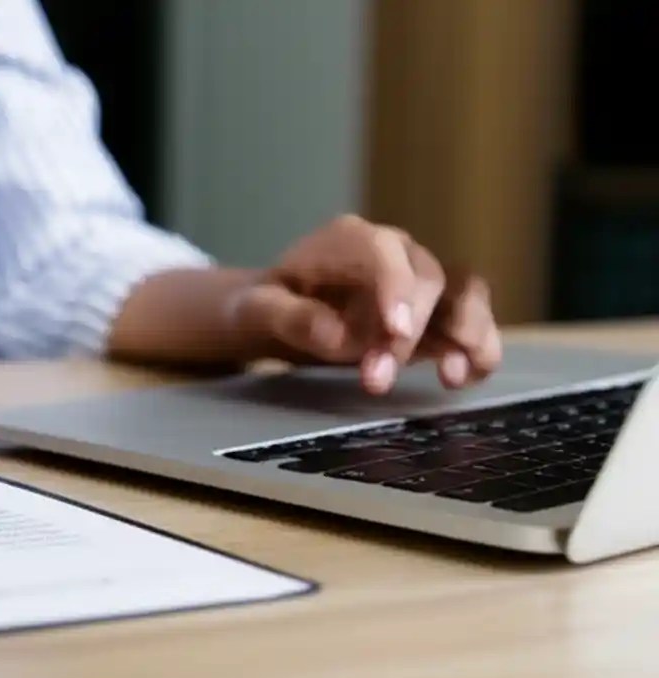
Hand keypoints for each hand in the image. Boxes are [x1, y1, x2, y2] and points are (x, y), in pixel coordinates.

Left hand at [226, 214, 501, 393]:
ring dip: (468, 334)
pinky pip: (471, 324)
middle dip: (410, 332)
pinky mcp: (434, 316)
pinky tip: (466, 378)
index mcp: (350, 240)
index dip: (397, 288)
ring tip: (454, 377)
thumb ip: (291, 318)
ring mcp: (419, 283)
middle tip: (376, 379)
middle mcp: (396, 253)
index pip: (384, 252)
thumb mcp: (258, 310)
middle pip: (428, 278)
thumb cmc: (268, 304)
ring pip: (466, 293)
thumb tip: (335, 335)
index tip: (395, 331)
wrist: (278, 312)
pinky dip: (477, 350)